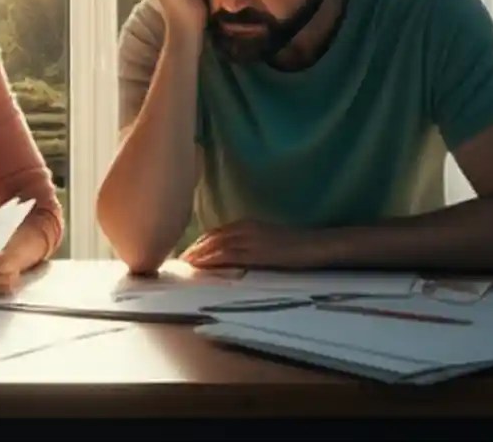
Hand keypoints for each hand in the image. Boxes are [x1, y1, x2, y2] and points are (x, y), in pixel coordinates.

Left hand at [181, 220, 332, 269]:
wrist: (318, 246)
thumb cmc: (295, 247)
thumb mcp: (265, 243)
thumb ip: (246, 248)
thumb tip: (228, 261)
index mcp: (245, 225)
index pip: (213, 234)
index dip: (196, 246)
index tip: (183, 257)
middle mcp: (243, 228)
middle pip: (209, 238)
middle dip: (191, 251)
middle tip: (175, 264)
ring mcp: (250, 238)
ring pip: (214, 245)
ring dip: (196, 256)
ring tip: (181, 268)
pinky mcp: (257, 251)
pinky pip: (227, 254)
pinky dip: (210, 260)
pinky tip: (199, 268)